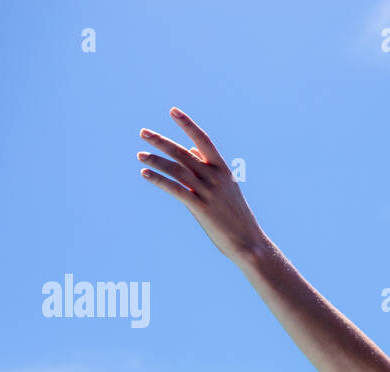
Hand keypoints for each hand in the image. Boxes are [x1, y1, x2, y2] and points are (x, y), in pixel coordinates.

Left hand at [137, 107, 266, 262]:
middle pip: (184, 153)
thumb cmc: (235, 216)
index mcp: (223, 170)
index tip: (173, 111)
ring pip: (177, 170)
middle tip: (143, 132)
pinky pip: (176, 189)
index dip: (188, 125)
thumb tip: (189, 149)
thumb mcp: (226, 188)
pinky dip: (159, 180)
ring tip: (140, 154)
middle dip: (162, 141)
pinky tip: (145, 173)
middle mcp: (215, 178)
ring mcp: (209, 193)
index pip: (203, 140)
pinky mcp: (201, 208)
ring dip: (157, 160)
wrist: (249, 243)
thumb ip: (206, 168)